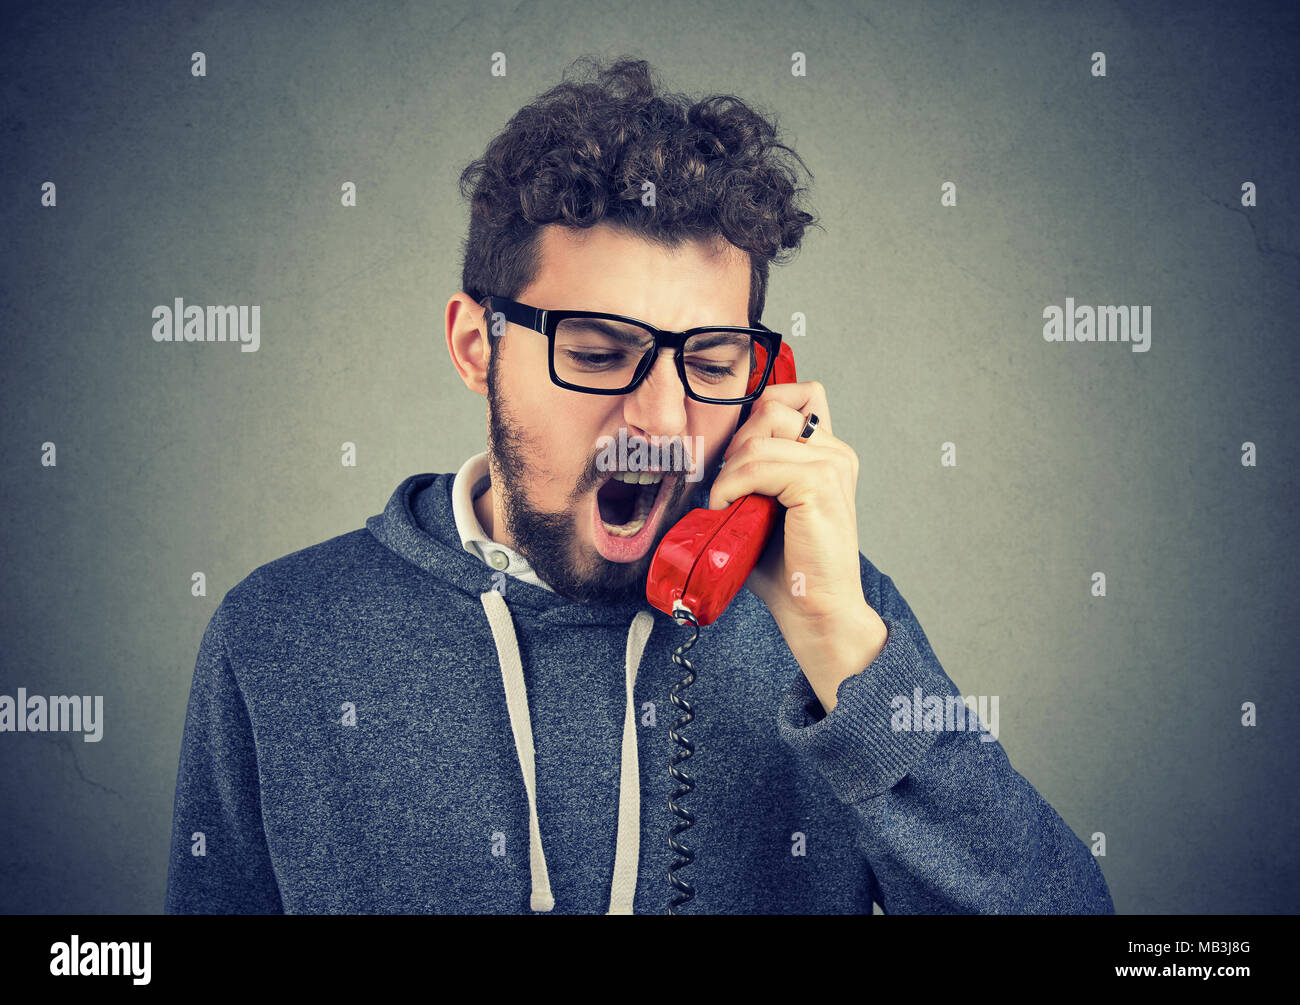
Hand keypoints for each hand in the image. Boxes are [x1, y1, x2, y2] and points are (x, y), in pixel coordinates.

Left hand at [707, 381, 886, 711]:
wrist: (816, 611)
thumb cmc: (789, 568)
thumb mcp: (764, 508)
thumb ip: (751, 473)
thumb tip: (710, 454)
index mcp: (828, 452)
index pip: (794, 394)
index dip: (756, 414)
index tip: (737, 459)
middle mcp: (835, 451)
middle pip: (768, 408)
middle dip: (736, 446)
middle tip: (730, 489)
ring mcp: (831, 463)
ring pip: (757, 438)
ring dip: (729, 472)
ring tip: (729, 505)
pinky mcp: (819, 482)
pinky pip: (755, 465)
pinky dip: (731, 486)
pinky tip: (731, 510)